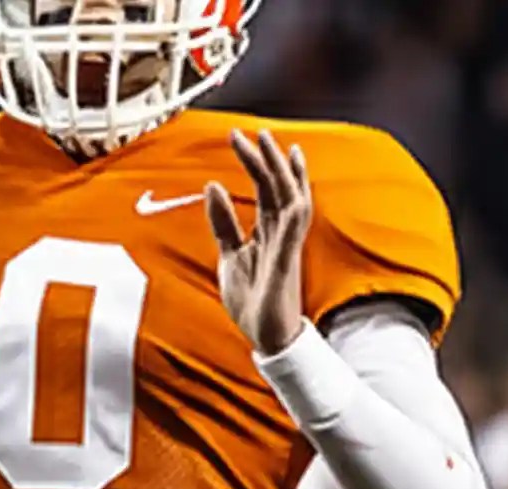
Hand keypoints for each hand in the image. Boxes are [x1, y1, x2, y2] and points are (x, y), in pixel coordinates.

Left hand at [206, 129, 313, 355]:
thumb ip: (223, 223)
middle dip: (267, 159)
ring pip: (290, 200)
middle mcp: (281, 235)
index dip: (258, 165)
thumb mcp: (229, 255)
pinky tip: (290, 190)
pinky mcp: (285, 263)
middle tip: (253, 132)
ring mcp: (286, 247)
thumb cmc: (253, 299)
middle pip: (278, 189)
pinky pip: (293, 231)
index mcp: (268, 233)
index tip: (248, 139)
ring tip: (272, 145)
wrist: (266, 336)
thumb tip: (214, 186)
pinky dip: (292, 209)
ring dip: (282, 173)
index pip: (266, 191)